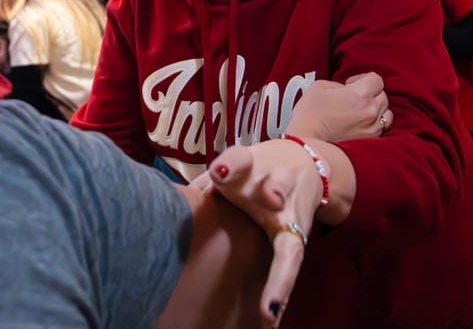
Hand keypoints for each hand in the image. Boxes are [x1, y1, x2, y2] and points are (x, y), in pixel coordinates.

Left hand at [189, 140, 324, 327]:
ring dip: (281, 266)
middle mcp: (278, 186)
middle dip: (275, 190)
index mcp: (253, 165)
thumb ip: (207, 181)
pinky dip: (280, 292)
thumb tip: (167, 197)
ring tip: (271, 298)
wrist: (305, 163)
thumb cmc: (256, 169)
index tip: (218, 174)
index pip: (240, 160)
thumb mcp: (235, 164)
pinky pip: (290, 266)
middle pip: (278, 185)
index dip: (229, 167)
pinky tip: (270, 317)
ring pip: (290, 235)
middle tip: (272, 199)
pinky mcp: (299, 237)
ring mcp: (291, 215)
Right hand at [285, 72, 390, 141]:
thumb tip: (347, 89)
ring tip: (359, 111)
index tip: (351, 84)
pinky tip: (359, 123)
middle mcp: (371, 111)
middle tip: (352, 98)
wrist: (307, 142)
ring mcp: (372, 127)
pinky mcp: (370, 140)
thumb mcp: (320, 86)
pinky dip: (373, 123)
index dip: (363, 78)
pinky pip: (381, 127)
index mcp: (360, 94)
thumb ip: (339, 84)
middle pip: (382, 95)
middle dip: (369, 94)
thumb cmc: (310, 114)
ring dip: (375, 109)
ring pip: (386, 112)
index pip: (376, 79)